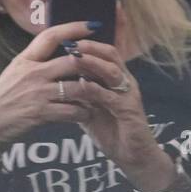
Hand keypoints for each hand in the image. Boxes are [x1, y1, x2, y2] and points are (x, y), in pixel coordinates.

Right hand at [0, 21, 110, 160]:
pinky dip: (83, 112)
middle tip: (108, 68)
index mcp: (25, 60)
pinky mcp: (40, 113)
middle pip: (73, 60)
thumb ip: (37, 61)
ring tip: (100, 94)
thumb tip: (64, 48)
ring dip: (93, 92)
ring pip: (78, 87)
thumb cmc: (4, 98)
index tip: (93, 24)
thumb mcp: (15, 72)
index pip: (51, 36)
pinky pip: (73, 110)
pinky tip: (86, 113)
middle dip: (94, 64)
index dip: (74, 27)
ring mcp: (36, 93)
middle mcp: (32, 73)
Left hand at [65, 38, 172, 190]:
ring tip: (76, 57)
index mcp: (116, 79)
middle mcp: (125, 82)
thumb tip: (58, 79)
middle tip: (71, 42)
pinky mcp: (129, 110)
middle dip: (91, 47)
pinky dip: (96, 89)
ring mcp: (129, 95)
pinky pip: (111, 96)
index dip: (90, 43)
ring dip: (94, 63)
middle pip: (111, 55)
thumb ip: (79, 93)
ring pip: (113, 72)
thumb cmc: (111, 130)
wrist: (132, 154)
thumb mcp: (91, 107)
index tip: (69, 37)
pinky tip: (82, 86)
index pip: (105, 53)